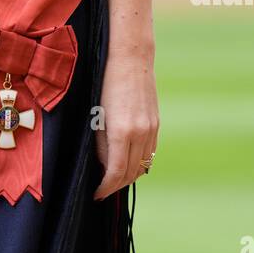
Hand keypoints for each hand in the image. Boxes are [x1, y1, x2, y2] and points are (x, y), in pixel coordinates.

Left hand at [91, 50, 158, 198]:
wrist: (131, 58)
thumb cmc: (106, 83)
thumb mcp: (97, 115)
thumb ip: (101, 143)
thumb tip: (105, 166)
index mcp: (122, 131)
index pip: (117, 172)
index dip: (106, 187)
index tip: (96, 193)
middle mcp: (141, 133)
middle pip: (131, 173)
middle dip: (116, 185)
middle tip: (102, 190)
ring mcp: (152, 128)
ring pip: (143, 165)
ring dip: (129, 176)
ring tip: (113, 179)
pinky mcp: (156, 123)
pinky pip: (150, 152)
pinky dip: (140, 162)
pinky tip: (128, 162)